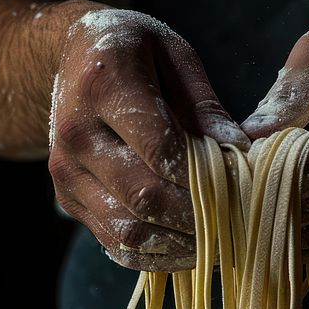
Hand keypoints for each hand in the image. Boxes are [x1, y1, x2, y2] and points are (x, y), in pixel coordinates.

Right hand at [49, 8, 248, 270]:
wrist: (71, 59)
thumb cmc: (135, 52)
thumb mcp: (175, 56)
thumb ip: (206, 106)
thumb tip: (240, 150)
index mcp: (104, 84)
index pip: (161, 147)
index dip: (206, 175)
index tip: (241, 182)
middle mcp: (76, 133)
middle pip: (145, 196)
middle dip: (200, 215)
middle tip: (240, 218)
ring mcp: (66, 173)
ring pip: (129, 231)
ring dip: (181, 243)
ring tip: (220, 237)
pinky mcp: (68, 200)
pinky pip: (115, 243)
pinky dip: (157, 256)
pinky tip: (189, 246)